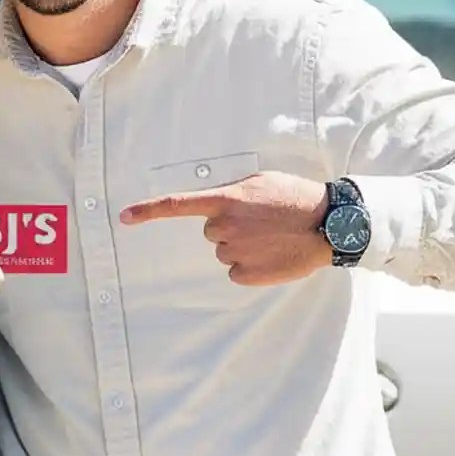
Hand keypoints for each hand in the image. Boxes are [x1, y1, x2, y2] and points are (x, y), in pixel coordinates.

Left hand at [119, 171, 331, 285]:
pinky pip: (237, 270)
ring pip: (225, 251)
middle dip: (231, 227)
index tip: (124, 217)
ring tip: (272, 236)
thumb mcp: (261, 182)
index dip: (148, 211)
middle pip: (211, 232)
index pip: (177, 205)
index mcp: (226, 200)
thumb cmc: (296, 197)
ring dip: (244, 245)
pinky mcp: (247, 273)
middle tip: (261, 222)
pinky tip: (273, 254)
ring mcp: (235, 252)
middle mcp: (224, 227)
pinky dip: (252, 266)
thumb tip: (216, 204)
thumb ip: (233, 191)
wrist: (330, 224)